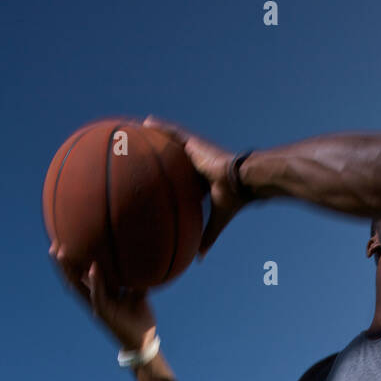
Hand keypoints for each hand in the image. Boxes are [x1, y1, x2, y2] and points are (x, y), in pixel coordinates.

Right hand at [50, 245, 155, 353]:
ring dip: (69, 270)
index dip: (74, 260)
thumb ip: (135, 280)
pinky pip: (97, 295)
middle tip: (53, 244)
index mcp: (100, 293)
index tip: (66, 242)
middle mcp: (94, 298)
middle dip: (62, 263)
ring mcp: (97, 306)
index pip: (82, 274)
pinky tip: (92, 268)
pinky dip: (95, 282)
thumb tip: (141, 261)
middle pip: (73, 278)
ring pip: (77, 286)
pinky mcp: (104, 313)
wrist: (144, 341)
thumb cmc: (139, 318)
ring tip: (61, 252)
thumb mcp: (138, 295)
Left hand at [142, 115, 244, 252]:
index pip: (180, 176)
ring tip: (138, 129)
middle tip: (140, 152)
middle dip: (159, 151)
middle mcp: (197, 162)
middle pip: (173, 156)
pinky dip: (160, 127)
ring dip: (156, 134)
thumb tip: (200, 258)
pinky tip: (147, 121)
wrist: (241, 181)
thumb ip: (207, 237)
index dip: (169, 176)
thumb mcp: (216, 221)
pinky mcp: (195, 143)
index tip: (155, 178)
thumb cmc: (233, 200)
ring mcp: (196, 150)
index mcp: (200, 179)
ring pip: (171, 140)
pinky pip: (173, 132)